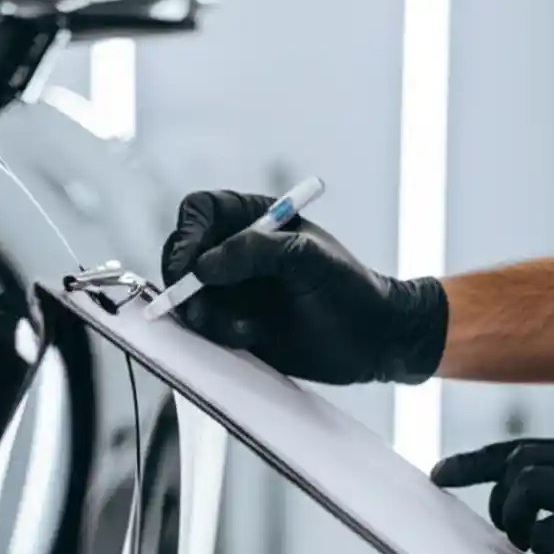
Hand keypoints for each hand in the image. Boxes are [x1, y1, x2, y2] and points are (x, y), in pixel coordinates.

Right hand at [161, 190, 447, 383]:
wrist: (372, 340)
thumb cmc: (349, 288)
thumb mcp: (307, 258)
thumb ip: (255, 251)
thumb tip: (204, 266)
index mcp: (252, 220)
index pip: (200, 212)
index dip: (187, 234)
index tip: (189, 263)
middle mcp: (234, 252)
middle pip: (180, 254)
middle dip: (183, 282)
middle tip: (195, 306)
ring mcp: (231, 291)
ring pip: (188, 298)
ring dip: (207, 314)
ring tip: (246, 326)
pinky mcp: (232, 325)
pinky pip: (205, 329)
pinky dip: (220, 334)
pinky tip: (253, 336)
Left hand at [433, 426, 553, 553]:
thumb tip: (549, 513)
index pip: (531, 445)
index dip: (479, 459)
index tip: (442, 470)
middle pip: (517, 460)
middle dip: (484, 488)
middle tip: (480, 514)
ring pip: (522, 484)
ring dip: (509, 517)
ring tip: (525, 540)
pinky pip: (549, 530)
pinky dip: (537, 543)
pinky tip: (550, 552)